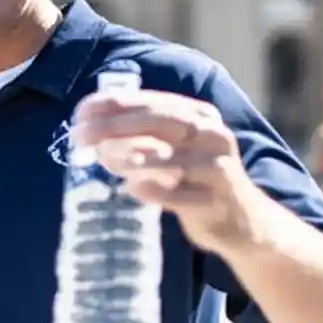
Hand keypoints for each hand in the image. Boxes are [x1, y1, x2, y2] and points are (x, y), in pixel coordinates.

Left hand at [71, 89, 263, 253]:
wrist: (241, 221)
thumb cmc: (193, 178)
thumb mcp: (172, 149)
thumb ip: (138, 137)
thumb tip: (89, 134)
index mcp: (199, 115)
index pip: (153, 102)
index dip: (115, 104)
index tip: (81, 112)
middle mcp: (212, 135)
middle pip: (162, 123)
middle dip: (117, 126)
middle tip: (81, 135)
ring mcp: (217, 169)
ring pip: (173, 158)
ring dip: (134, 156)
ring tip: (103, 158)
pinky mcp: (217, 201)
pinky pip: (183, 195)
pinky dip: (156, 191)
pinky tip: (131, 189)